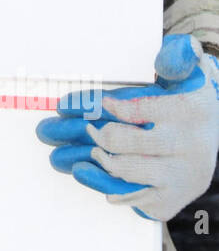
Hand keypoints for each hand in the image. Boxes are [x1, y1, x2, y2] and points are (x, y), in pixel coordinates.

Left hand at [36, 34, 218, 220]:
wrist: (215, 138)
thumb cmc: (188, 103)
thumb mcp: (191, 73)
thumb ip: (179, 57)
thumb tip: (176, 52)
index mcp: (188, 110)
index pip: (133, 108)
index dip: (94, 106)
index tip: (64, 104)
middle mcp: (187, 146)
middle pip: (121, 141)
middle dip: (80, 133)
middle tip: (48, 130)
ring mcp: (178, 176)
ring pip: (121, 169)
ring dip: (82, 159)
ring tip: (55, 153)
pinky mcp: (169, 199)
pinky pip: (129, 194)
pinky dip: (101, 183)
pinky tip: (80, 170)